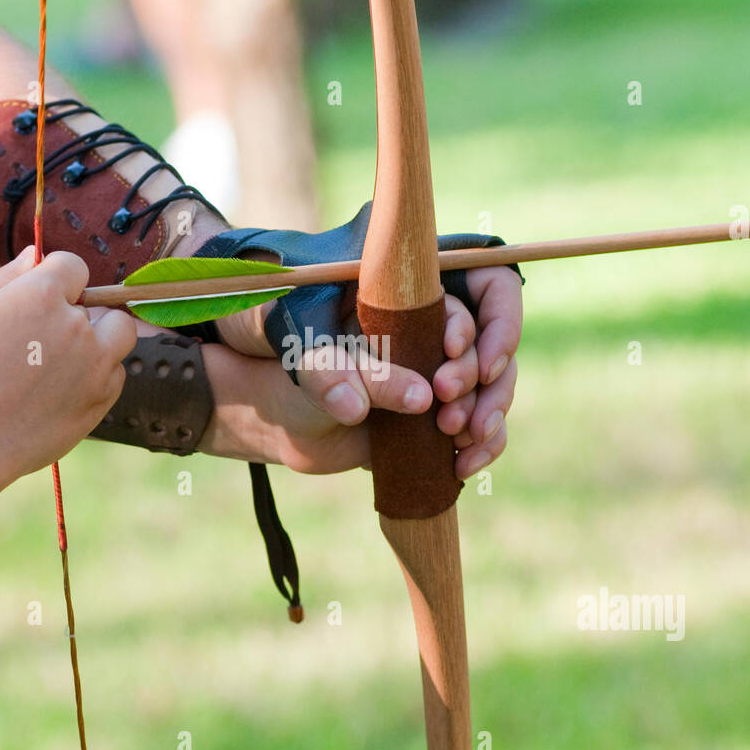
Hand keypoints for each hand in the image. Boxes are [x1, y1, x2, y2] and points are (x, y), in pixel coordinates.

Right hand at [0, 249, 136, 477]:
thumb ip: (7, 278)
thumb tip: (35, 255)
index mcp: (43, 295)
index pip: (75, 266)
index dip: (60, 279)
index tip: (45, 297)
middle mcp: (78, 325)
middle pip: (102, 304)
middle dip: (83, 313)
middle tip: (50, 337)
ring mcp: (97, 363)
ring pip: (120, 336)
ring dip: (101, 341)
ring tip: (64, 361)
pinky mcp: (104, 397)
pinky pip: (116, 374)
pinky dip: (100, 375)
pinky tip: (66, 388)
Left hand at [204, 269, 519, 478]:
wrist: (252, 388)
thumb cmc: (273, 332)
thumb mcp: (293, 337)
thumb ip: (323, 368)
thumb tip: (356, 407)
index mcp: (413, 283)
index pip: (489, 286)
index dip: (494, 321)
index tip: (460, 356)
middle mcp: (433, 324)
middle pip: (497, 342)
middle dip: (487, 378)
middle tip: (447, 402)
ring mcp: (433, 369)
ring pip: (491, 387)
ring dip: (488, 415)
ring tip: (459, 440)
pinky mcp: (427, 414)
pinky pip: (473, 425)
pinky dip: (480, 445)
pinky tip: (462, 466)